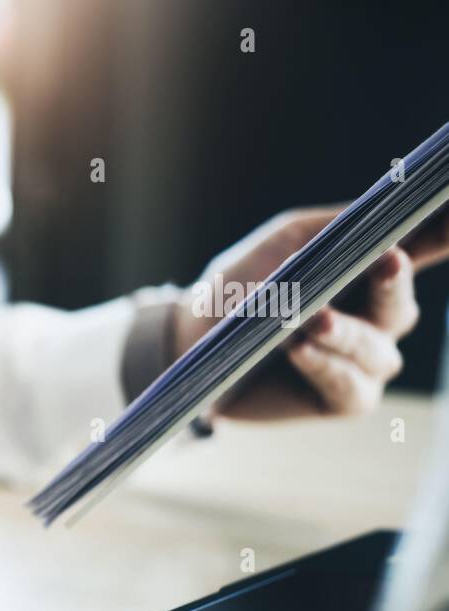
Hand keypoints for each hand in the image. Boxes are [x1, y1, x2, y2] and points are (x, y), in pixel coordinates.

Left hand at [174, 205, 448, 419]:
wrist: (191, 339)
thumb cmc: (242, 285)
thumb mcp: (286, 243)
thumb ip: (339, 227)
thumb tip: (390, 207)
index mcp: (370, 273)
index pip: (423, 250)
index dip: (446, 234)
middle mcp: (376, 319)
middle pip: (400, 304)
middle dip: (393, 284)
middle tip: (386, 261)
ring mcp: (362, 362)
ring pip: (378, 351)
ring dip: (346, 333)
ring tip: (312, 319)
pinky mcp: (339, 399)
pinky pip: (350, 387)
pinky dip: (326, 366)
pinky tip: (299, 350)